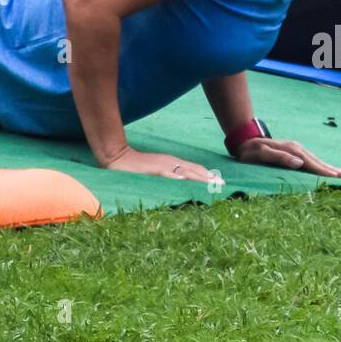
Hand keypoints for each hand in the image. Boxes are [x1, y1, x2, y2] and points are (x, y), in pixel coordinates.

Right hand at [102, 148, 219, 183]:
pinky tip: (186, 181)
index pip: (194, 169)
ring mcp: (162, 165)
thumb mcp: (156, 171)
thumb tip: (182, 182)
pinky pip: (168, 174)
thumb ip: (168, 176)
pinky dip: (177, 177)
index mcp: (172, 162)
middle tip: (223, 185)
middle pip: (195, 170)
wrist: (117, 157)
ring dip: (199, 178)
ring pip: (186, 172)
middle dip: (209, 178)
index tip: (220, 182)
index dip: (208, 175)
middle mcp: (171, 162)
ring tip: (212, 184)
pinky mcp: (153, 169)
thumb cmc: (136, 167)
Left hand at [236, 137, 340, 177]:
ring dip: (328, 167)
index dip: (323, 171)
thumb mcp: (262, 154)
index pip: (311, 163)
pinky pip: (310, 160)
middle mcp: (296, 148)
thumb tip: (299, 163)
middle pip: (317, 161)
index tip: (336, 177)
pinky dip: (320, 164)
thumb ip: (280, 158)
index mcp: (291, 150)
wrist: (245, 140)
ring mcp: (296, 149)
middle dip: (331, 169)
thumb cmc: (251, 151)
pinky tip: (325, 168)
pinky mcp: (294, 152)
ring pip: (315, 160)